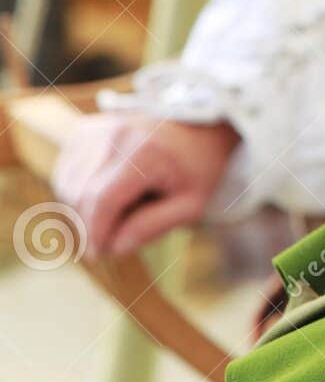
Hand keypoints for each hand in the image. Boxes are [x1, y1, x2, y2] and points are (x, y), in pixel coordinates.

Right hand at [51, 113, 241, 257]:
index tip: (100, 253)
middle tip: (110, 240)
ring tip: (120, 209)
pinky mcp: (84, 130)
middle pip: (80, 194)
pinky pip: (67, 171)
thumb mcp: (192, 204)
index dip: (96, 232)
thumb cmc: (199, 168)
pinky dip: (77, 190)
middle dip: (90, 225)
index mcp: (144, 154)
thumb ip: (153, 226)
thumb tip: (114, 248)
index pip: (103, 200)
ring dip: (83, 209)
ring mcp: (96, 130)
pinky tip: (106, 194)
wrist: (200, 127)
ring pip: (67, 184)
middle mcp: (114, 136)